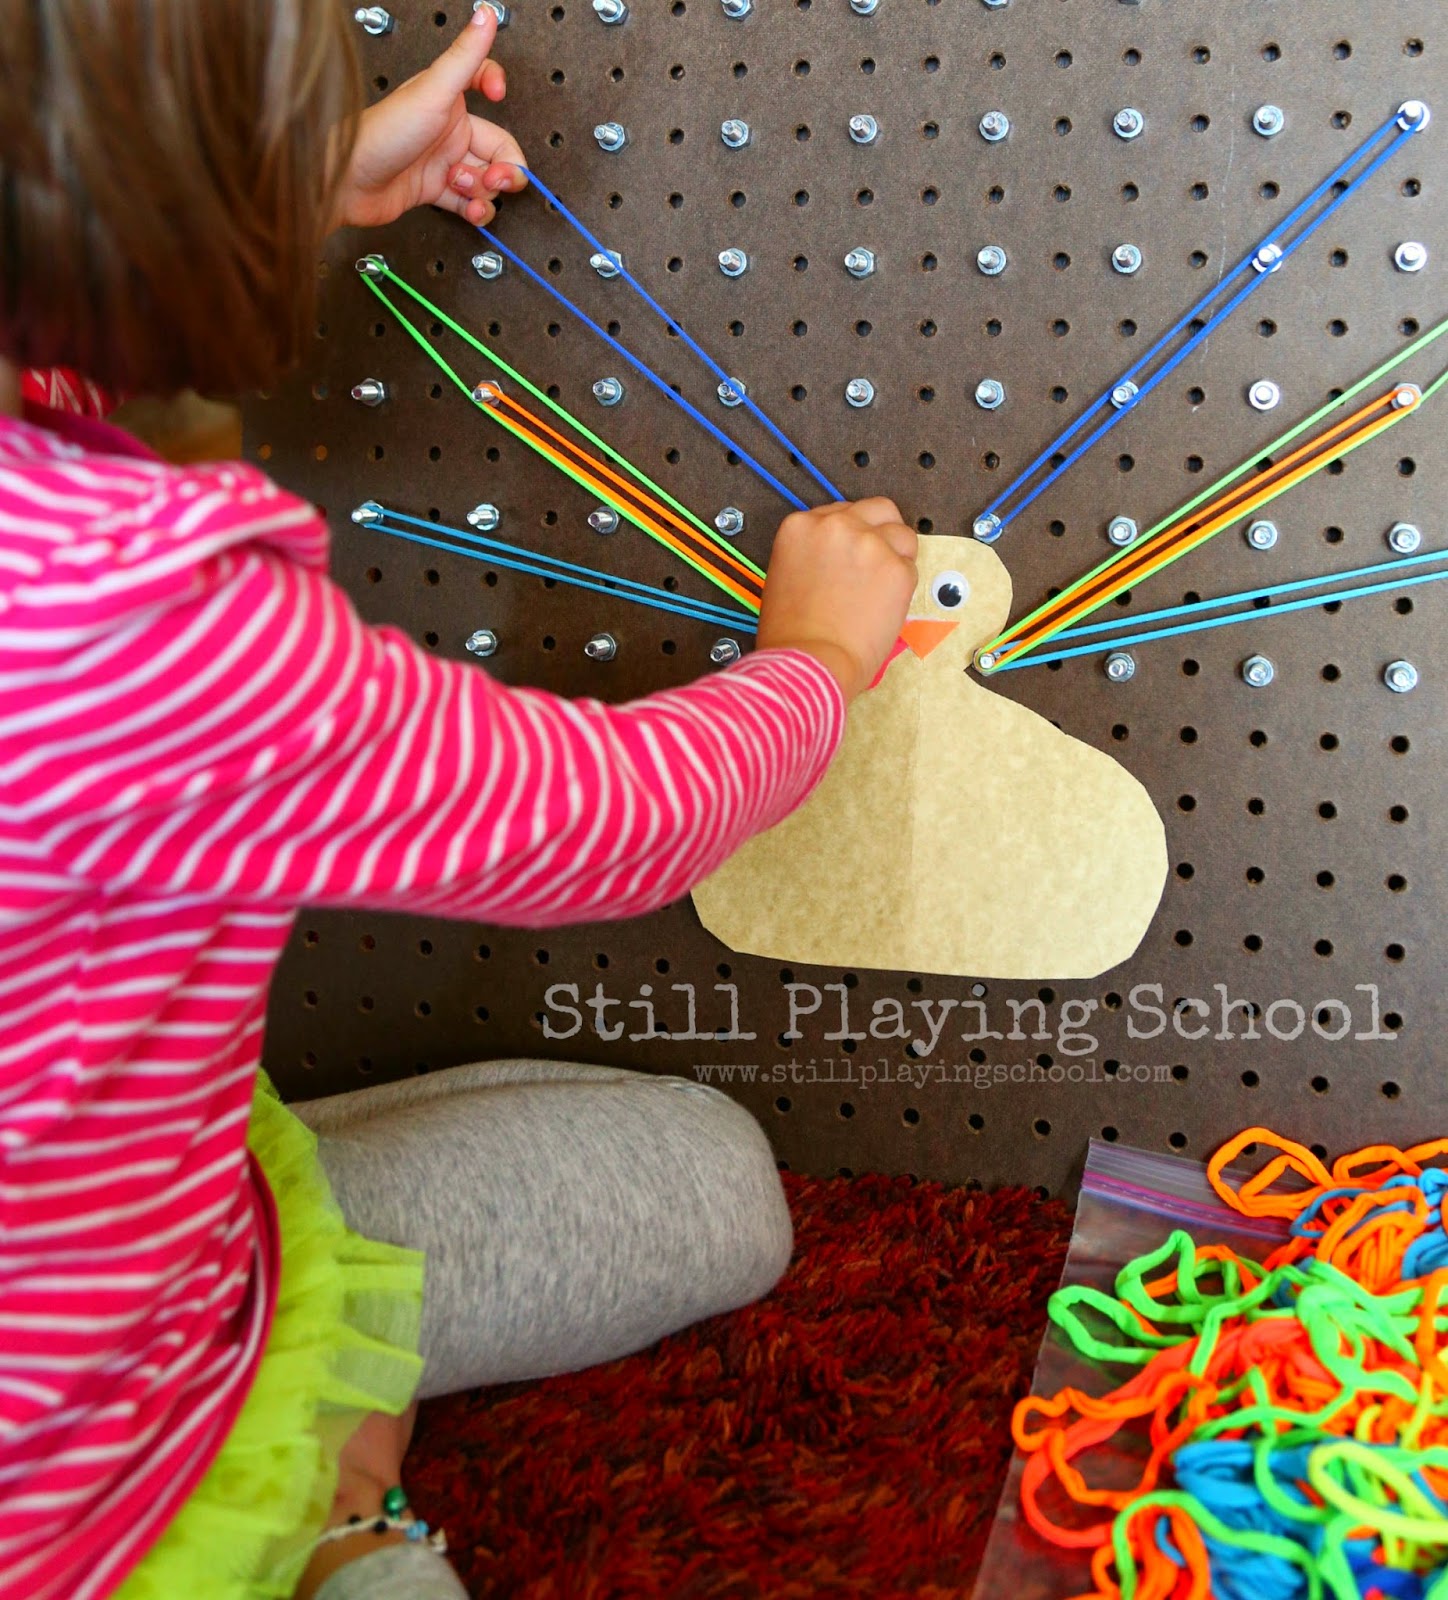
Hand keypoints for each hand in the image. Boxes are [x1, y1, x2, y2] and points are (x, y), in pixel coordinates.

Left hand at [335, 8, 527, 231]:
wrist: (347, 181)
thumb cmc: (382, 133)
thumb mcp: (432, 90)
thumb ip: (465, 56)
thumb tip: (485, 16)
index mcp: (449, 101)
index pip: (485, 84)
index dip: (498, 89)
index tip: (498, 98)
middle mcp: (447, 131)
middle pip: (498, 148)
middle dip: (505, 168)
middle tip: (495, 179)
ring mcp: (442, 163)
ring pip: (486, 179)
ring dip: (486, 192)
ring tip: (464, 189)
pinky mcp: (435, 191)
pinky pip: (470, 204)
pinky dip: (477, 211)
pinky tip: (471, 210)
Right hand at [756, 499, 918, 703]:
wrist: (809, 662)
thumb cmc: (791, 635)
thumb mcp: (784, 576)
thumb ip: (812, 553)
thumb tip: (838, 556)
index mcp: (800, 526)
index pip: (840, 511)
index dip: (851, 533)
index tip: (853, 552)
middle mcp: (835, 525)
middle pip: (876, 509)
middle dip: (880, 531)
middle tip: (876, 561)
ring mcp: (869, 544)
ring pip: (901, 534)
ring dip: (897, 556)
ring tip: (881, 588)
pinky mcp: (896, 568)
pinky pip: (911, 568)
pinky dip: (903, 586)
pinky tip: (884, 607)